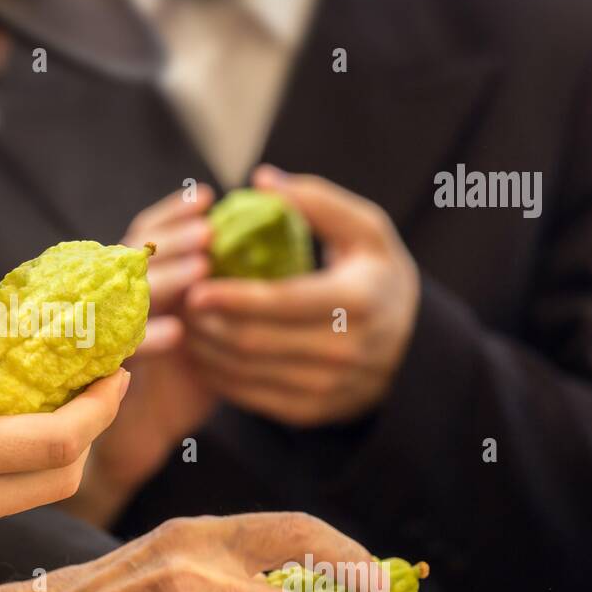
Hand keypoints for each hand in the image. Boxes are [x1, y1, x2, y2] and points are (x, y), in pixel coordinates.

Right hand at [66, 188, 218, 525]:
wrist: (134, 442)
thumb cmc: (175, 383)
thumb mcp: (204, 331)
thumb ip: (221, 296)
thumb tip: (272, 259)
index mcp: (134, 284)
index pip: (146, 234)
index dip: (173, 214)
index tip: (208, 196)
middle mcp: (111, 303)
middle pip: (134, 258)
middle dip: (173, 241)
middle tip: (210, 231)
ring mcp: (101, 337)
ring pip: (126, 298)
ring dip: (163, 282)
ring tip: (201, 272)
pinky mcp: (98, 377)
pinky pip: (120, 353)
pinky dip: (150, 341)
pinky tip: (179, 334)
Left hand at [184, 166, 419, 426]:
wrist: (413, 350)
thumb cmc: (377, 277)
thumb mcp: (366, 231)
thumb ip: (317, 202)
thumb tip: (262, 179)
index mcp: (358, 301)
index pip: (282, 302)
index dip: (233, 297)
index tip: (194, 286)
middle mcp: (345, 352)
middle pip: (254, 341)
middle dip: (207, 324)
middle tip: (178, 302)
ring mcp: (328, 388)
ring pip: (245, 371)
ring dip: (205, 348)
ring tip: (183, 322)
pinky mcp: (310, 412)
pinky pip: (249, 396)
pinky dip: (218, 373)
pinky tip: (201, 349)